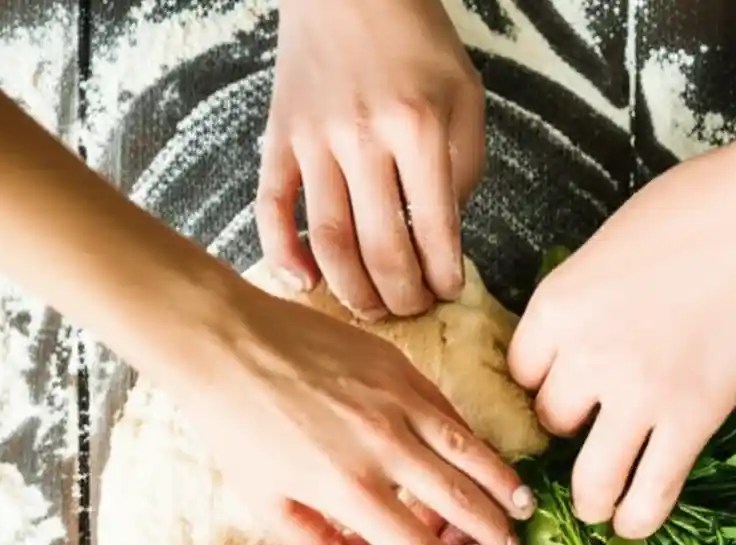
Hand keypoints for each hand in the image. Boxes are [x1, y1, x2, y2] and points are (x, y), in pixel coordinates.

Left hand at [180, 287, 531, 544]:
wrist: (228, 342)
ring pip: (467, 450)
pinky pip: (449, 410)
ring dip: (500, 482)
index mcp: (348, 486)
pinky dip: (471, 438)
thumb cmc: (236, 424)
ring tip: (524, 506)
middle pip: (457, 499)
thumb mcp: (264, 499)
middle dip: (488, 532)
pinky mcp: (400, 368)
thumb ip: (313, 542)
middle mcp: (384, 444)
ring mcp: (398, 400)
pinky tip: (482, 455)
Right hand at [258, 0, 484, 318]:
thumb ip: (463, 165)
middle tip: (411, 312)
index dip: (444, 275)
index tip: (449, 295)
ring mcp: (313, 141)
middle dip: (401, 295)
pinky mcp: (279, 139)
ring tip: (370, 310)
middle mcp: (362, 139)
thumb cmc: (415, 41)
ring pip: (327, 240)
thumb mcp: (464, 95)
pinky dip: (281, 252)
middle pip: (379, 247)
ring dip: (351, 290)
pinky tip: (304, 284)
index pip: (434, 227)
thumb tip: (445, 233)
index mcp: (416, 128)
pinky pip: (271, 207)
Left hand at [509, 147, 735, 538]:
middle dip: (570, 430)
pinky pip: (653, 489)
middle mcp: (585, 356)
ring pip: (591, 477)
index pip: (521, 373)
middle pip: (552, 421)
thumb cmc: (698, 208)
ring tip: (599, 506)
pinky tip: (633, 525)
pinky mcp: (693, 418)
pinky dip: (639, 517)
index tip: (564, 390)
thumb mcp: (610, 243)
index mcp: (557, 306)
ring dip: (591, 498)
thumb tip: (582, 325)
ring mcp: (638, 393)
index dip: (543, 385)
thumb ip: (585, 295)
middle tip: (595, 430)